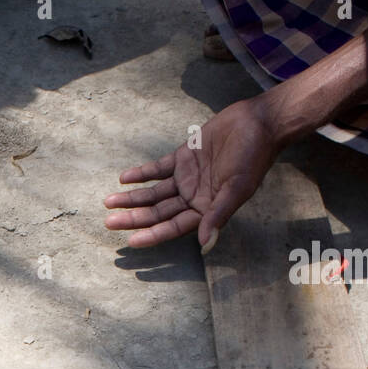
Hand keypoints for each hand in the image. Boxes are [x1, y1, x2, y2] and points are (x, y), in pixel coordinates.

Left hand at [104, 96, 283, 250]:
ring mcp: (187, 177)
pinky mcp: (183, 157)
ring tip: (108, 202)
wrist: (259, 123)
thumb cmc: (253, 158)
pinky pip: (157, 169)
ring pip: (154, 193)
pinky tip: (124, 178)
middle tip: (109, 223)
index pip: (173, 227)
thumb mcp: (236, 189)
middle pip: (158, 212)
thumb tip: (204, 245)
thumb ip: (218, 216)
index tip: (131, 242)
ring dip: (132, 198)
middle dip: (134, 218)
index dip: (152, 235)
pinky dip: (141, 174)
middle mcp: (193, 197)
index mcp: (206, 209)